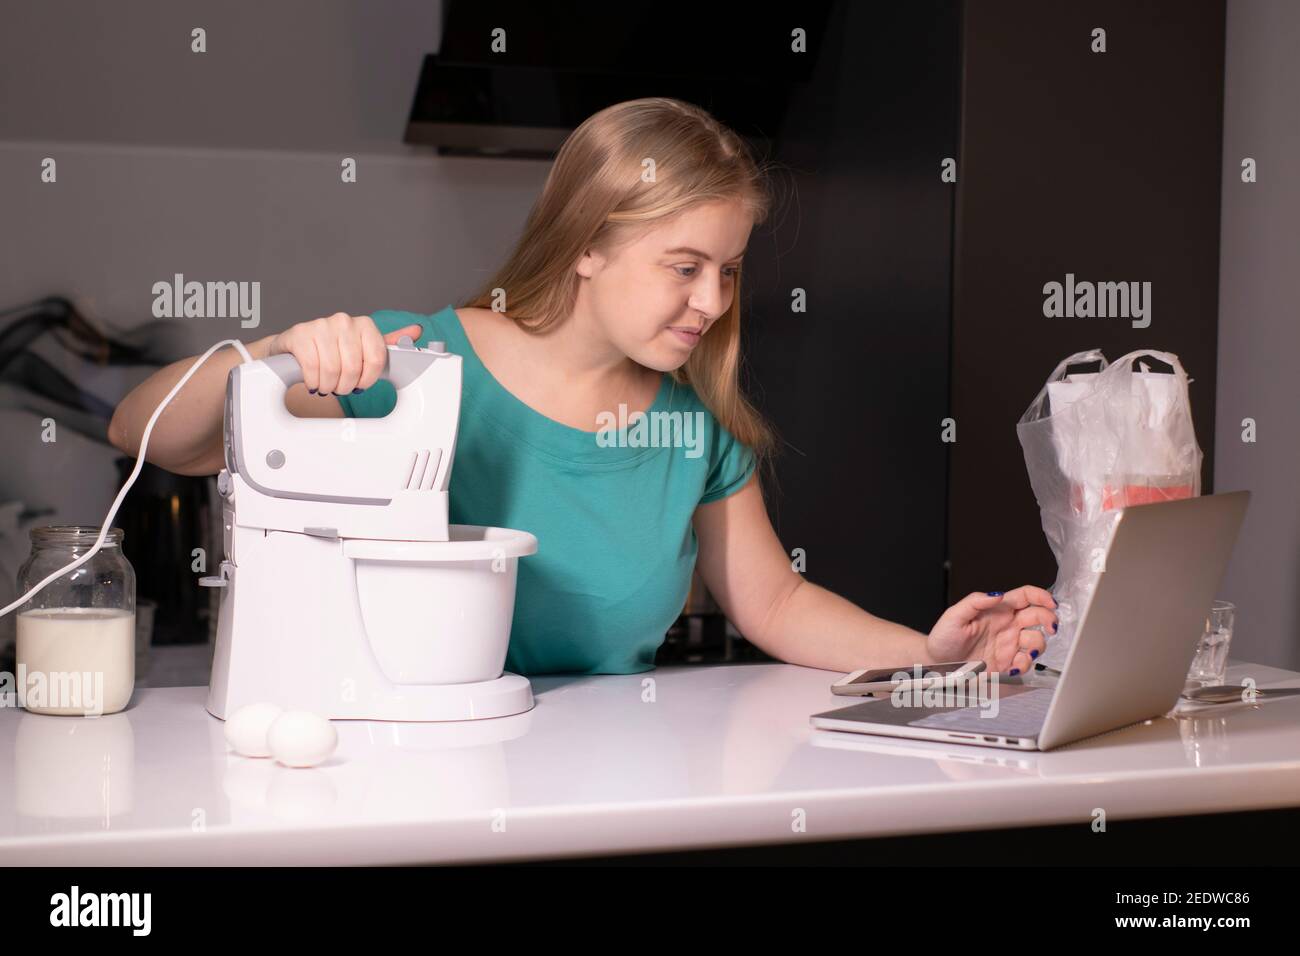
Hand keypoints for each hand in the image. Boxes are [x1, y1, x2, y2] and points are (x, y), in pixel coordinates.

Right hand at [268, 312, 422, 396]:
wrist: (297, 347)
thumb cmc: (334, 350)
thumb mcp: (364, 348)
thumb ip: (389, 343)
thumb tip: (416, 330)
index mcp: (365, 324)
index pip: (376, 360)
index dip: (368, 379)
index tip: (361, 384)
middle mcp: (344, 320)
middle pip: (353, 368)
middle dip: (346, 385)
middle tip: (340, 386)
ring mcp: (321, 325)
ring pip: (332, 370)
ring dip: (328, 386)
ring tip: (326, 384)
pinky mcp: (300, 334)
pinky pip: (312, 368)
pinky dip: (313, 381)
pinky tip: (313, 380)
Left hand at [926, 586, 1057, 675]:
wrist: (936, 663)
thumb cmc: (944, 637)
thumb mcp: (955, 615)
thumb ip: (976, 601)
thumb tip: (998, 595)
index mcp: (998, 610)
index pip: (1025, 597)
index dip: (1041, 596)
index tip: (1051, 602)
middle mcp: (1008, 625)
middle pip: (1038, 616)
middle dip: (1049, 619)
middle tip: (1051, 627)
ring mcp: (1009, 644)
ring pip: (1037, 640)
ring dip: (1038, 645)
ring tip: (1027, 652)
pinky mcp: (1007, 663)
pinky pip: (1025, 663)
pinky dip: (1024, 665)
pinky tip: (1013, 667)